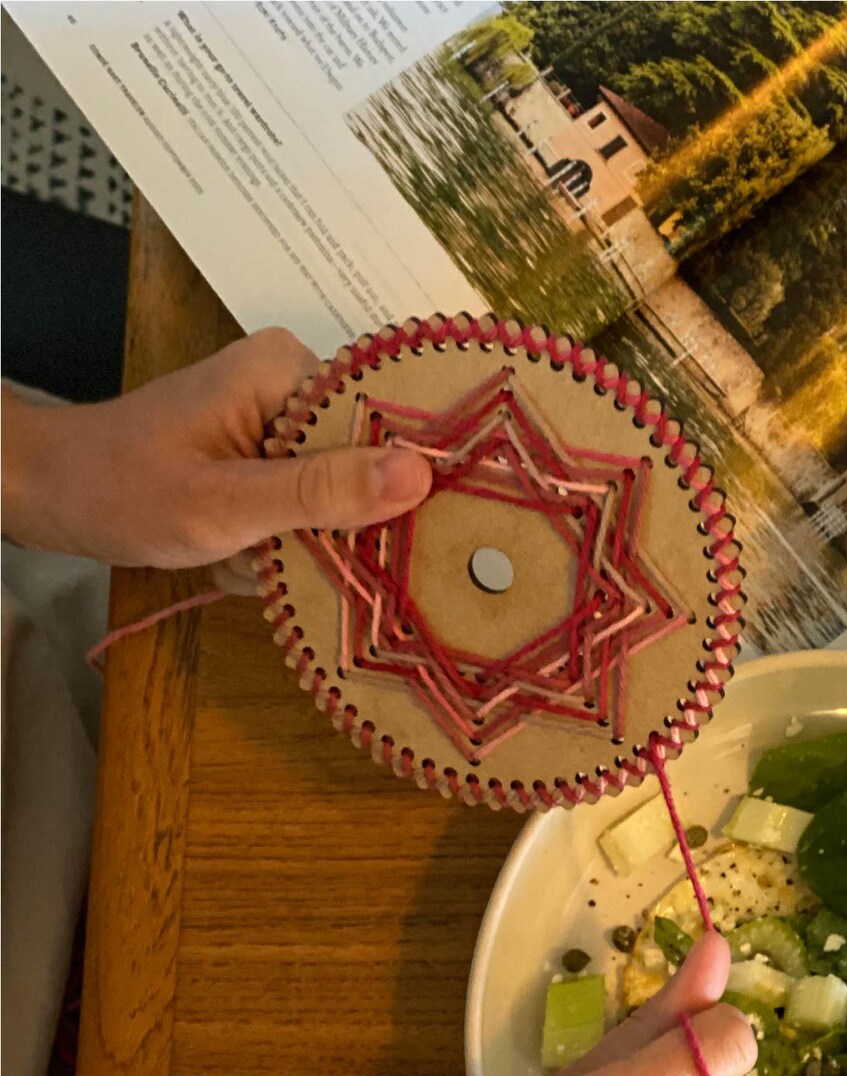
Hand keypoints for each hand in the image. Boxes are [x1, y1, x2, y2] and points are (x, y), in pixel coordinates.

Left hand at [0, 328, 430, 569]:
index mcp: (292, 372)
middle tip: (274, 551)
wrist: (48, 495)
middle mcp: (298, 391)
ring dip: (298, 549)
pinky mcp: (271, 462)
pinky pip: (310, 514)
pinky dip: (278, 548)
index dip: (396, 488)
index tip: (371, 540)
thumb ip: (322, 491)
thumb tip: (421, 473)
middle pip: (368, 473)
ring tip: (245, 554)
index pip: (388, 426)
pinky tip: (239, 554)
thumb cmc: (121, 490)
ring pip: (340, 506)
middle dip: (328, 530)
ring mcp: (284, 429)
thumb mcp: (226, 503)